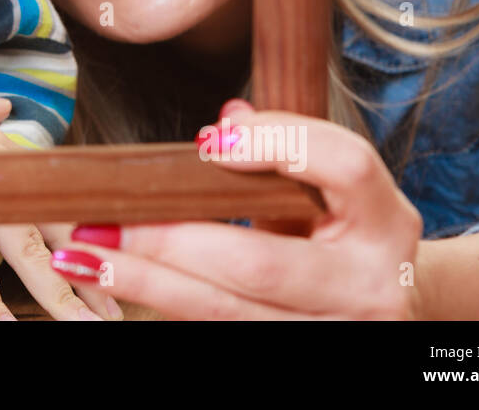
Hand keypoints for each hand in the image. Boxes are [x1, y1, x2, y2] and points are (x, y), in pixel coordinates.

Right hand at [0, 82, 120, 318]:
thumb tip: (1, 110)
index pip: (47, 191)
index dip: (80, 226)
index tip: (111, 255)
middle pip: (47, 227)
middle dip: (82, 275)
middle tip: (112, 314)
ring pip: (19, 250)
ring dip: (52, 294)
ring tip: (79, 326)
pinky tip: (3, 323)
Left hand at [49, 98, 425, 318]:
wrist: (396, 305)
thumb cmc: (347, 233)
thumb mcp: (334, 189)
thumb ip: (287, 150)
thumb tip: (226, 119)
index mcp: (386, 219)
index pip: (344, 165)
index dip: (278, 145)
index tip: (207, 141)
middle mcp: (371, 284)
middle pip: (260, 261)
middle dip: (169, 239)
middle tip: (102, 218)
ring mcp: (341, 333)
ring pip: (226, 311)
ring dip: (145, 283)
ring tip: (81, 257)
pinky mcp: (306, 357)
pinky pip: (221, 331)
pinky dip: (163, 305)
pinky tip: (115, 282)